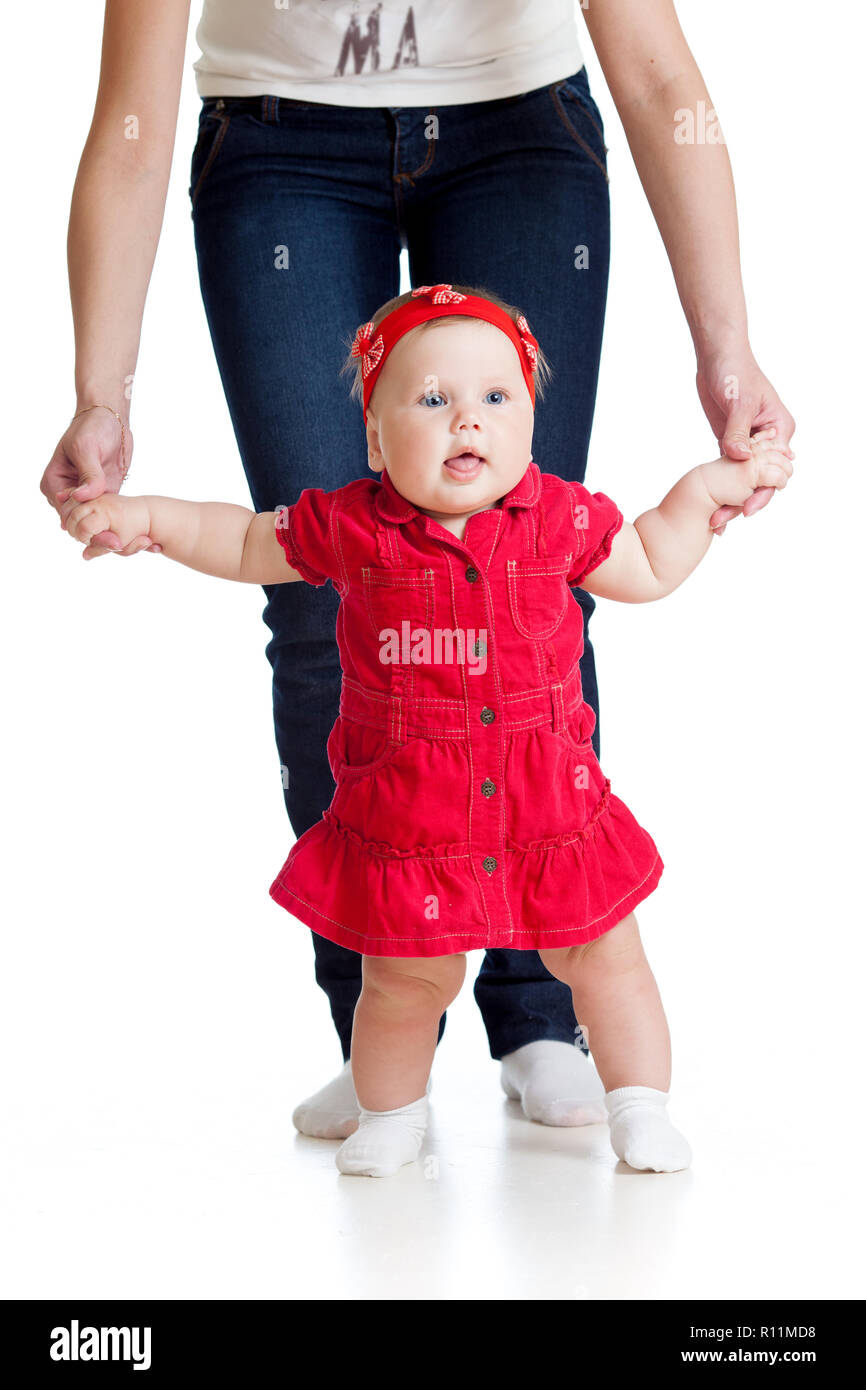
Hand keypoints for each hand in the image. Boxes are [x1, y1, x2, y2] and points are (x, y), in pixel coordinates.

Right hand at [41, 408, 160, 558]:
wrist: (110, 417)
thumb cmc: (92, 427)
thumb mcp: (87, 448)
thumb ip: (89, 474)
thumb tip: (84, 496)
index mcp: (54, 484)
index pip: (67, 513)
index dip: (86, 527)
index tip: (107, 536)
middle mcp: (67, 494)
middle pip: (81, 524)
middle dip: (101, 536)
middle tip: (122, 545)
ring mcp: (87, 497)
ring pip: (97, 525)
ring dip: (115, 535)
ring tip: (138, 544)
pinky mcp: (106, 497)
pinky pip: (112, 517)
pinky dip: (126, 527)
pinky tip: (144, 538)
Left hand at [695, 345, 795, 534]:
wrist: (717, 356)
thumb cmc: (735, 371)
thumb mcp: (739, 402)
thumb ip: (737, 432)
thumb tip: (737, 457)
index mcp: (779, 430)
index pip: (774, 470)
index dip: (761, 493)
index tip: (746, 510)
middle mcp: (767, 440)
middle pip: (759, 480)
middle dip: (742, 502)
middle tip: (720, 522)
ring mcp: (749, 443)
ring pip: (742, 480)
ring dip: (730, 501)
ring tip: (714, 524)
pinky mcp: (730, 442)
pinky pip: (728, 471)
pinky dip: (721, 489)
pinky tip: (711, 509)